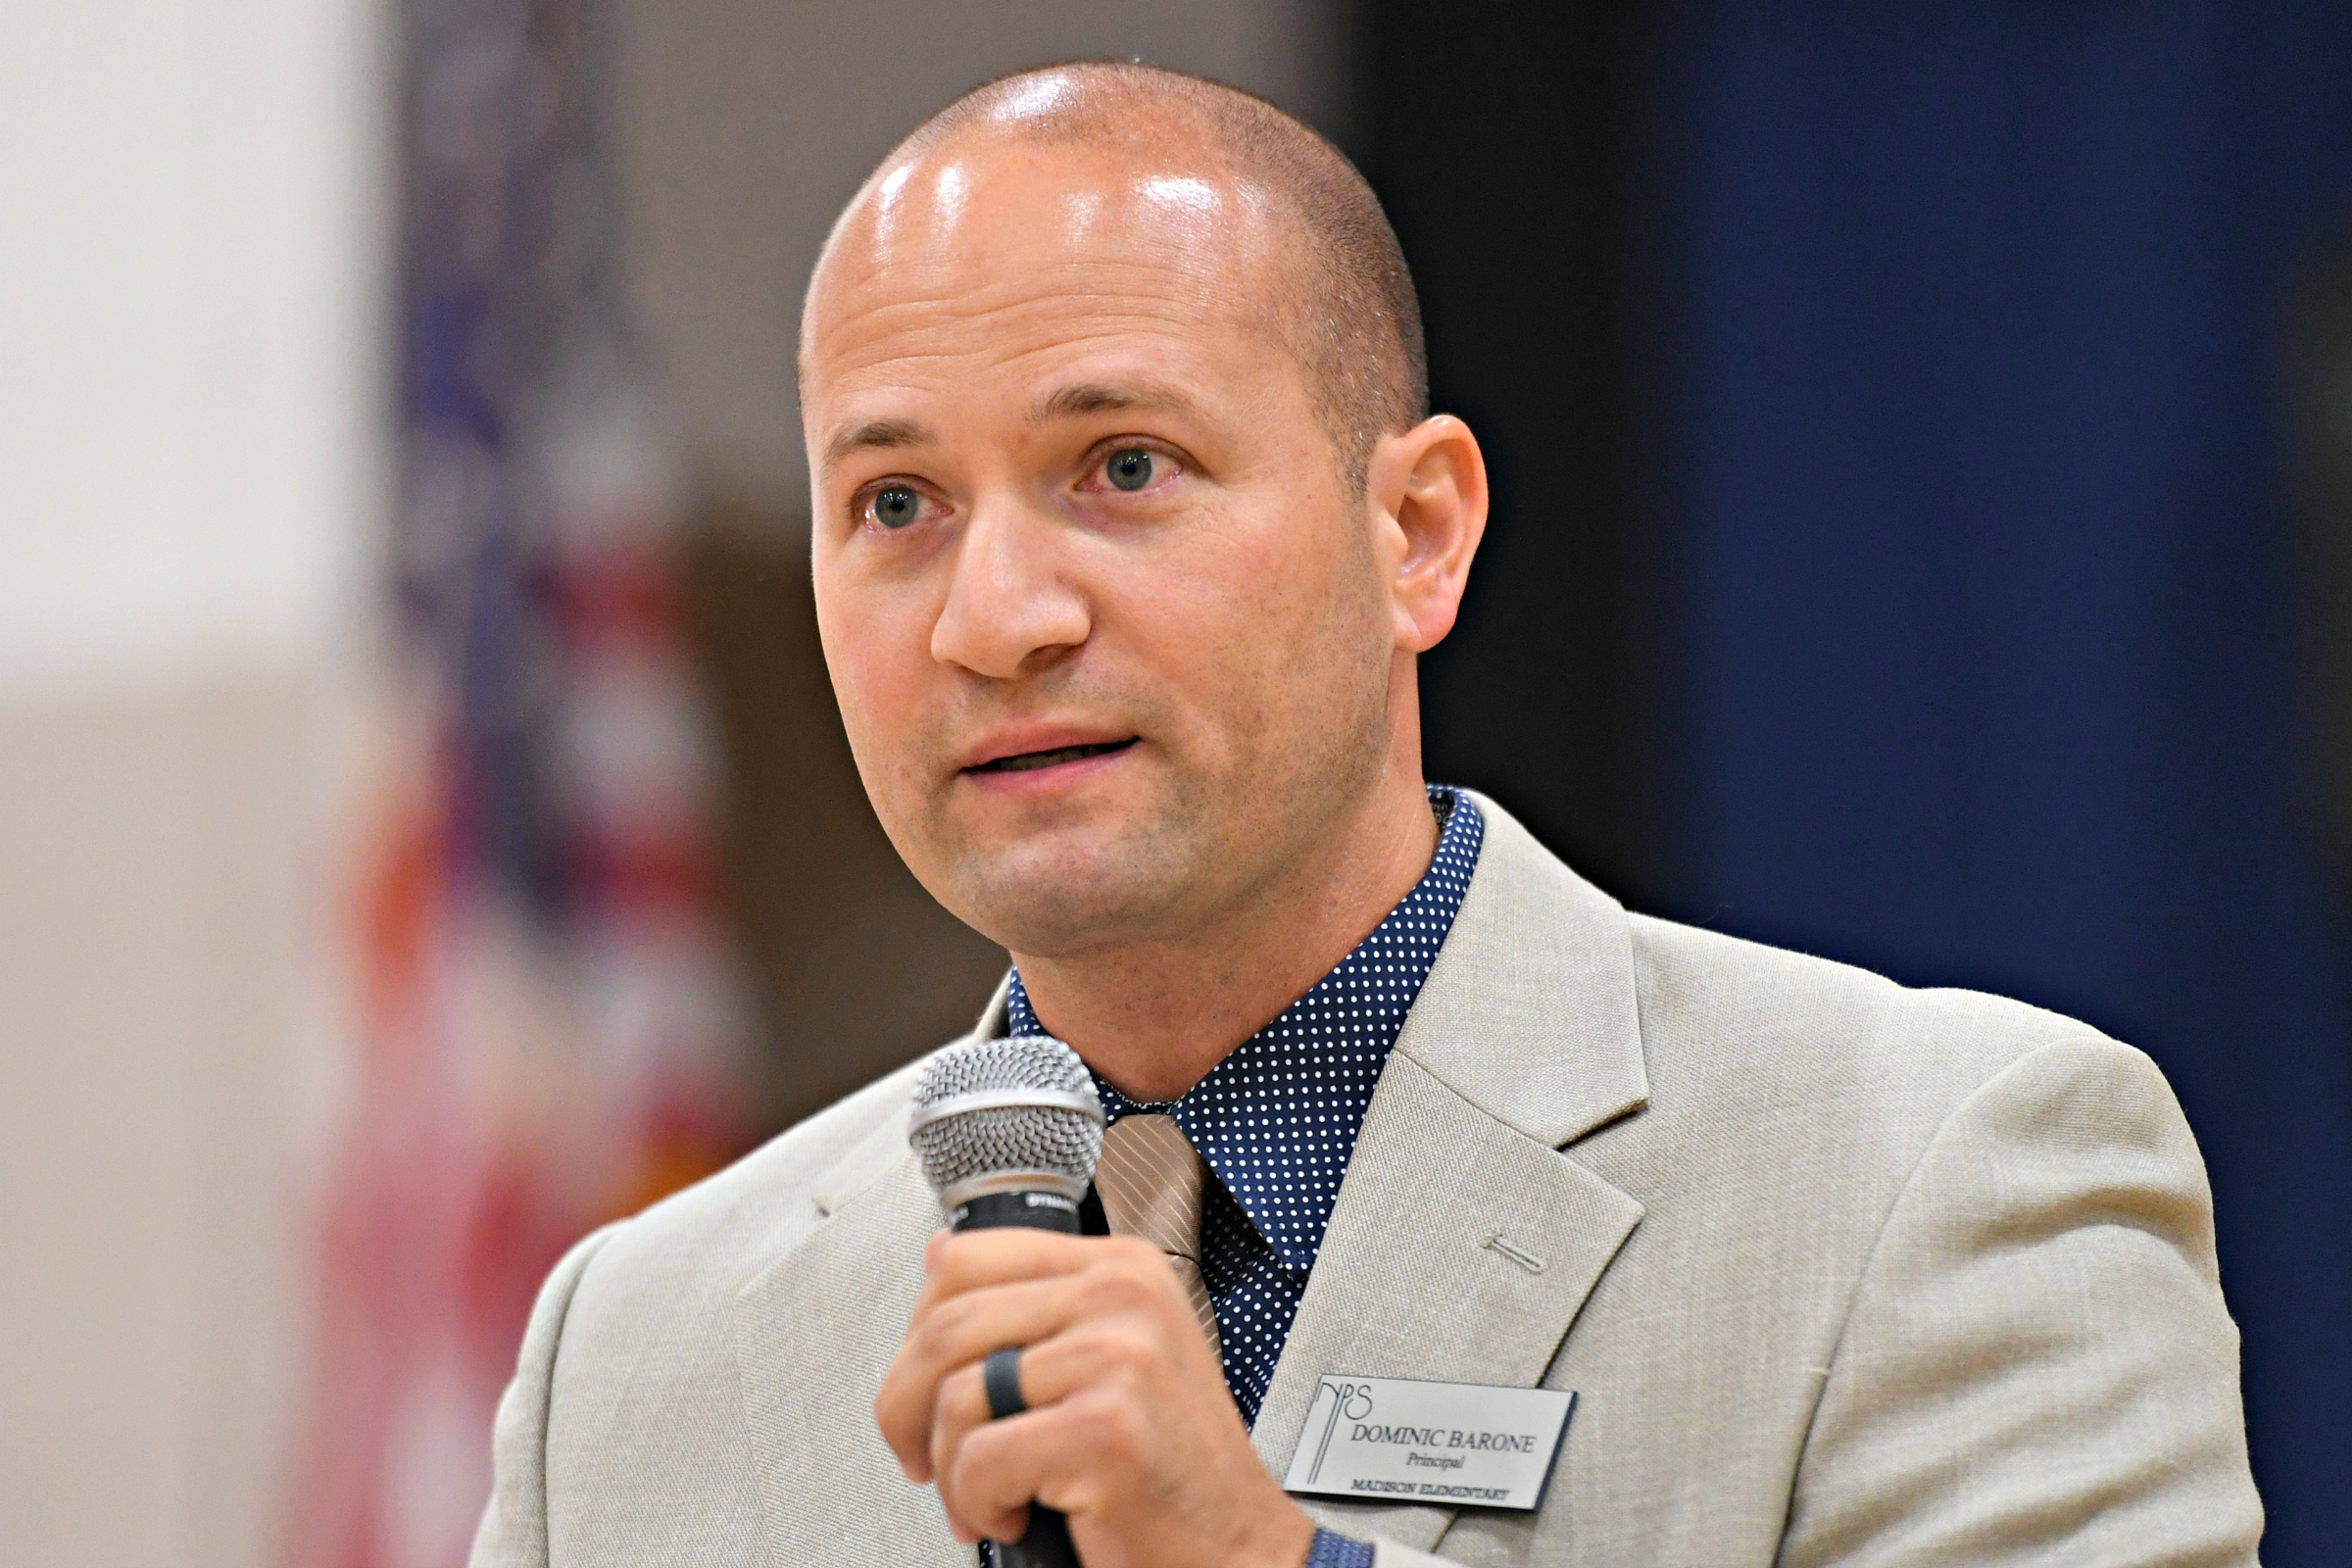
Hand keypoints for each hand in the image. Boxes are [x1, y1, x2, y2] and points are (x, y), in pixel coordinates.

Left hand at [875, 1227, 1317, 1567]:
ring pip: (956, 1397)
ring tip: (992, 1496)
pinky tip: (1023, 1515)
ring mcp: (1119, 1355)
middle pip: (947, 1325)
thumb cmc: (1167, 1467)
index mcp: (1119, 1266)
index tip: (926, 1386)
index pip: (967, 1256)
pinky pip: (979, 1459)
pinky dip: (980, 1504)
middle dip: (908, 1408)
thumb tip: (939, 1254)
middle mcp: (1122, 1294)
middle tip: (926, 1456)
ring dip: (951, 1471)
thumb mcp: (1110, 1355)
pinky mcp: (1106, 1426)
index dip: (919, 1331)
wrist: (1237, 1548)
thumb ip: (1032, 1306)